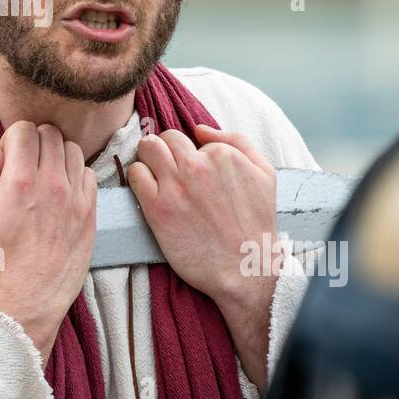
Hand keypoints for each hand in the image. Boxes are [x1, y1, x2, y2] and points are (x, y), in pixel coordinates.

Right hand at [0, 122, 96, 361]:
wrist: (28, 300)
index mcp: (20, 181)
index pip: (24, 129)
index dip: (9, 142)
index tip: (3, 169)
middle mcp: (52, 184)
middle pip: (50, 134)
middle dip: (31, 145)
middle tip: (21, 172)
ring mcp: (76, 198)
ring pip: (72, 150)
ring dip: (54, 156)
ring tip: (41, 180)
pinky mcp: (91, 213)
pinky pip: (88, 174)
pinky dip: (74, 175)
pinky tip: (59, 194)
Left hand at [127, 125, 277, 388]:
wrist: (245, 268)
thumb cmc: (256, 222)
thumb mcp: (264, 173)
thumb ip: (236, 141)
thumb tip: (200, 130)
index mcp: (221, 154)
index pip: (191, 138)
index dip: (190, 154)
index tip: (193, 172)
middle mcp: (196, 166)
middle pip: (165, 138)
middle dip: (166, 150)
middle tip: (169, 170)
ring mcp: (174, 186)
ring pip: (146, 148)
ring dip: (148, 157)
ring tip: (156, 175)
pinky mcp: (157, 208)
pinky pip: (135, 174)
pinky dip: (138, 177)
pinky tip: (148, 191)